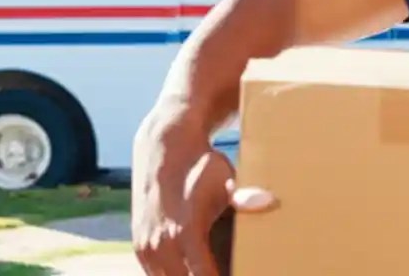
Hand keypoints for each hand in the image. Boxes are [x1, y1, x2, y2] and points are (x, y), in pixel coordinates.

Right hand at [130, 103, 275, 275]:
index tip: (244, 274)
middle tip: (235, 270)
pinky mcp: (140, 248)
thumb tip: (268, 201)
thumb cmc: (202, 165)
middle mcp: (160, 246)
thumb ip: (242, 197)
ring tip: (217, 267)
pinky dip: (178, 275)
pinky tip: (198, 267)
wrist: (164, 147)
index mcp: (184, 233)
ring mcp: (146, 249)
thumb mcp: (224, 178)